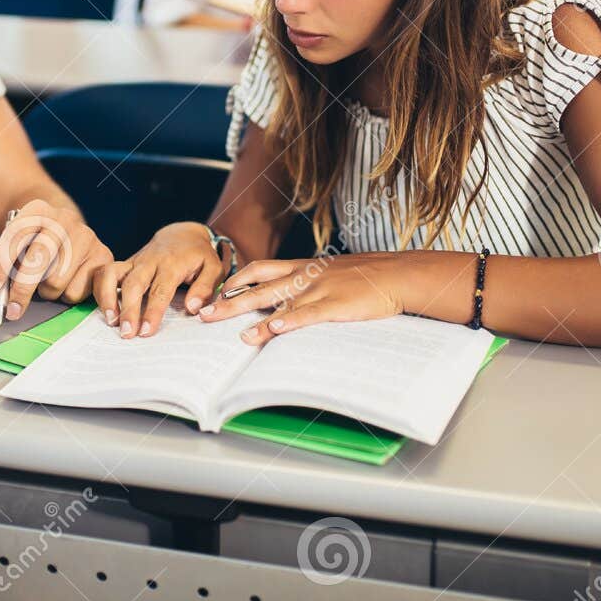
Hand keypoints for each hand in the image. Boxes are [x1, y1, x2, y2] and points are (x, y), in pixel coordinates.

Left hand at [0, 199, 112, 319]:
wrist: (67, 233)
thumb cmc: (35, 244)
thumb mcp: (11, 246)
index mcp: (38, 211)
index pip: (16, 238)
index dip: (1, 265)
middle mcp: (64, 219)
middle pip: (38, 260)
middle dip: (21, 289)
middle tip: (12, 309)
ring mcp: (87, 236)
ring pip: (56, 281)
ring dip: (46, 291)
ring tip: (47, 281)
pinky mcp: (103, 255)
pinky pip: (76, 291)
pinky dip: (66, 295)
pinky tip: (66, 282)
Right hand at [92, 222, 223, 337]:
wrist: (183, 233)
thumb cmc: (199, 255)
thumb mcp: (213, 268)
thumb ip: (205, 288)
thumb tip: (192, 308)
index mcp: (172, 263)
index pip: (160, 289)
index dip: (152, 311)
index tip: (146, 331)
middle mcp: (149, 261)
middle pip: (133, 283)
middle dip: (127, 309)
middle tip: (126, 333)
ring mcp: (134, 261)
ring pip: (112, 273)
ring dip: (107, 297)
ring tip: (111, 321)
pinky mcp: (125, 264)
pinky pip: (105, 273)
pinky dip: (99, 290)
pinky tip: (105, 310)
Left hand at [198, 254, 408, 345]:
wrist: (396, 273)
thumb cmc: (363, 277)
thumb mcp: (328, 273)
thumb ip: (305, 283)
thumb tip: (283, 302)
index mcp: (301, 267)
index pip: (258, 269)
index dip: (234, 281)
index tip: (214, 294)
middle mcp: (304, 275)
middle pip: (258, 286)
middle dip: (228, 301)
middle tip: (204, 315)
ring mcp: (319, 289)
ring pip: (279, 301)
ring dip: (253, 317)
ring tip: (234, 334)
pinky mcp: (336, 304)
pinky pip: (308, 313)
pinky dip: (289, 321)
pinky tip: (273, 330)